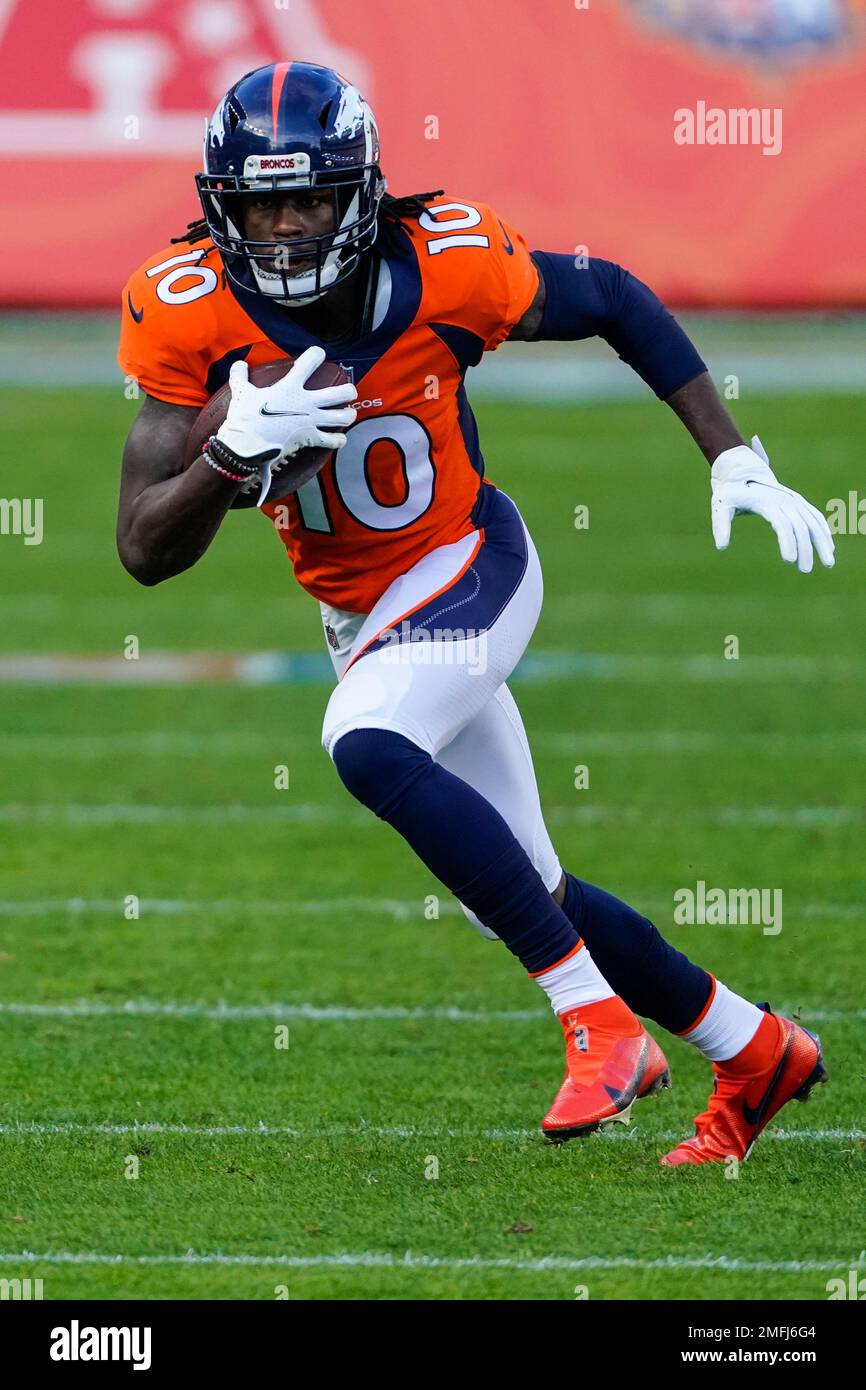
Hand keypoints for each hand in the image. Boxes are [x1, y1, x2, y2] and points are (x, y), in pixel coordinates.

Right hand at [216, 347, 356, 463]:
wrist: (246, 444)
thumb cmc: (244, 417)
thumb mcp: (240, 392)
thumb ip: (240, 376)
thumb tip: (239, 364)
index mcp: (290, 386)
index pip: (310, 361)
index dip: (317, 354)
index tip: (319, 354)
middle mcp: (306, 402)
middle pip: (341, 393)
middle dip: (349, 391)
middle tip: (348, 392)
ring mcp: (311, 421)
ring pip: (343, 416)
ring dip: (349, 415)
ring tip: (349, 413)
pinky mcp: (310, 438)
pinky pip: (332, 440)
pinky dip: (338, 440)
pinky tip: (340, 439)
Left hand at [710, 436, 834, 573]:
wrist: (741, 470)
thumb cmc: (729, 491)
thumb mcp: (720, 505)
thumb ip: (721, 525)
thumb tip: (721, 547)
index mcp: (768, 502)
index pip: (783, 524)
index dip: (788, 542)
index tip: (789, 561)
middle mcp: (785, 500)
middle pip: (801, 526)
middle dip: (806, 549)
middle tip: (805, 570)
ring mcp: (794, 499)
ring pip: (813, 521)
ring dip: (822, 541)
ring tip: (828, 563)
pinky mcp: (798, 501)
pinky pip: (815, 515)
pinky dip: (823, 529)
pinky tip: (829, 546)